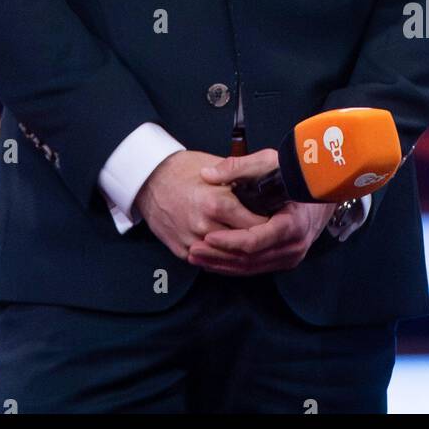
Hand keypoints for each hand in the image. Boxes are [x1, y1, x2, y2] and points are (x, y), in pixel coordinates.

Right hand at [133, 150, 269, 259]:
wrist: (148, 179)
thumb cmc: (181, 169)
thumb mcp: (214, 167)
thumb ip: (240, 180)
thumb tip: (266, 186)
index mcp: (217, 203)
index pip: (256, 225)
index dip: (272, 225)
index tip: (280, 222)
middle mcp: (205, 226)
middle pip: (244, 245)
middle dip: (260, 243)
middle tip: (274, 239)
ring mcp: (192, 241)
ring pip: (227, 258)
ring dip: (242, 254)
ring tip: (256, 246)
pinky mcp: (182, 250)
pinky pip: (209, 262)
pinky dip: (222, 257)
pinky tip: (233, 251)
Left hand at [187, 149, 336, 274]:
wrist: (325, 190)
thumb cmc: (297, 173)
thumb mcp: (270, 161)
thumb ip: (238, 167)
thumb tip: (207, 174)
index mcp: (293, 224)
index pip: (255, 241)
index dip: (229, 241)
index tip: (207, 235)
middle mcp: (294, 246)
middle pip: (250, 259)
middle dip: (219, 256)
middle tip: (193, 250)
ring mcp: (291, 255)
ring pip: (251, 267)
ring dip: (222, 264)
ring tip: (196, 257)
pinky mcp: (286, 258)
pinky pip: (256, 267)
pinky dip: (233, 265)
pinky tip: (214, 261)